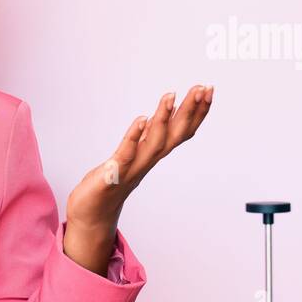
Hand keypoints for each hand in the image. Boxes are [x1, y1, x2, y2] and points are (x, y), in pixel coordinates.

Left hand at [63, 85, 213, 270]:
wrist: (93, 213)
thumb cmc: (111, 182)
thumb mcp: (134, 153)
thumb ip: (146, 137)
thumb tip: (161, 115)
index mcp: (152, 153)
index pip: (181, 130)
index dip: (196, 111)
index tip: (208, 89)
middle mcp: (147, 159)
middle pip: (175, 133)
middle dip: (190, 110)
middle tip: (202, 88)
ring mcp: (132, 167)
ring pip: (154, 142)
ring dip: (163, 119)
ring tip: (170, 95)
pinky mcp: (113, 173)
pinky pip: (126, 154)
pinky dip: (134, 137)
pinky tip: (141, 119)